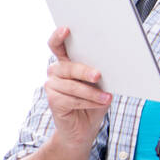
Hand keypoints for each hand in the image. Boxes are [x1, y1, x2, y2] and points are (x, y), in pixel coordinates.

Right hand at [45, 25, 112, 146]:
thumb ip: (99, 74)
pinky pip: (72, 99)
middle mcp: (56, 72)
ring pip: (73, 85)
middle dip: (85, 71)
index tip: (66, 29)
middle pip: (68, 67)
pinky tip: (100, 103)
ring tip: (107, 97)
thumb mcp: (100, 86)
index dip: (59, 36)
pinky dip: (88, 102)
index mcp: (66, 62)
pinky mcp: (52, 100)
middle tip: (98, 75)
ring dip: (92, 93)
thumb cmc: (93, 104)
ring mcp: (52, 86)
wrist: (84, 130)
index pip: (57, 45)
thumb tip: (108, 66)